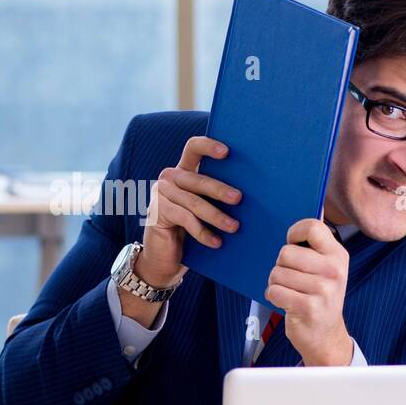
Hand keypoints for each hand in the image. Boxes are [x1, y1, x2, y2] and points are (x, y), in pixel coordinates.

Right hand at [135, 136, 241, 286]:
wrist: (164, 258)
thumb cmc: (190, 232)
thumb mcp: (204, 210)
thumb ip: (216, 197)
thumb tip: (248, 194)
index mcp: (183, 170)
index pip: (193, 148)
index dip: (208, 146)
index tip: (227, 151)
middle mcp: (170, 178)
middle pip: (198, 179)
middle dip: (219, 189)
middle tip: (238, 198)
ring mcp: (161, 193)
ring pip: (194, 202)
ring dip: (216, 216)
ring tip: (234, 227)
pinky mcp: (157, 212)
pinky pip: (185, 220)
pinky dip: (203, 233)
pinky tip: (216, 242)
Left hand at [264, 218, 352, 366]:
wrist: (325, 334)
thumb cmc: (319, 296)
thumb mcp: (326, 268)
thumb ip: (314, 246)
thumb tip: (307, 215)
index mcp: (338, 255)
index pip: (312, 227)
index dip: (294, 233)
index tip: (292, 244)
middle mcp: (333, 271)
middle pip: (286, 252)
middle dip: (281, 265)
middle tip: (291, 277)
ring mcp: (323, 290)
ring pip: (277, 273)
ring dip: (276, 283)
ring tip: (290, 291)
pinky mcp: (308, 307)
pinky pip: (274, 291)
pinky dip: (273, 296)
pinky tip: (286, 302)